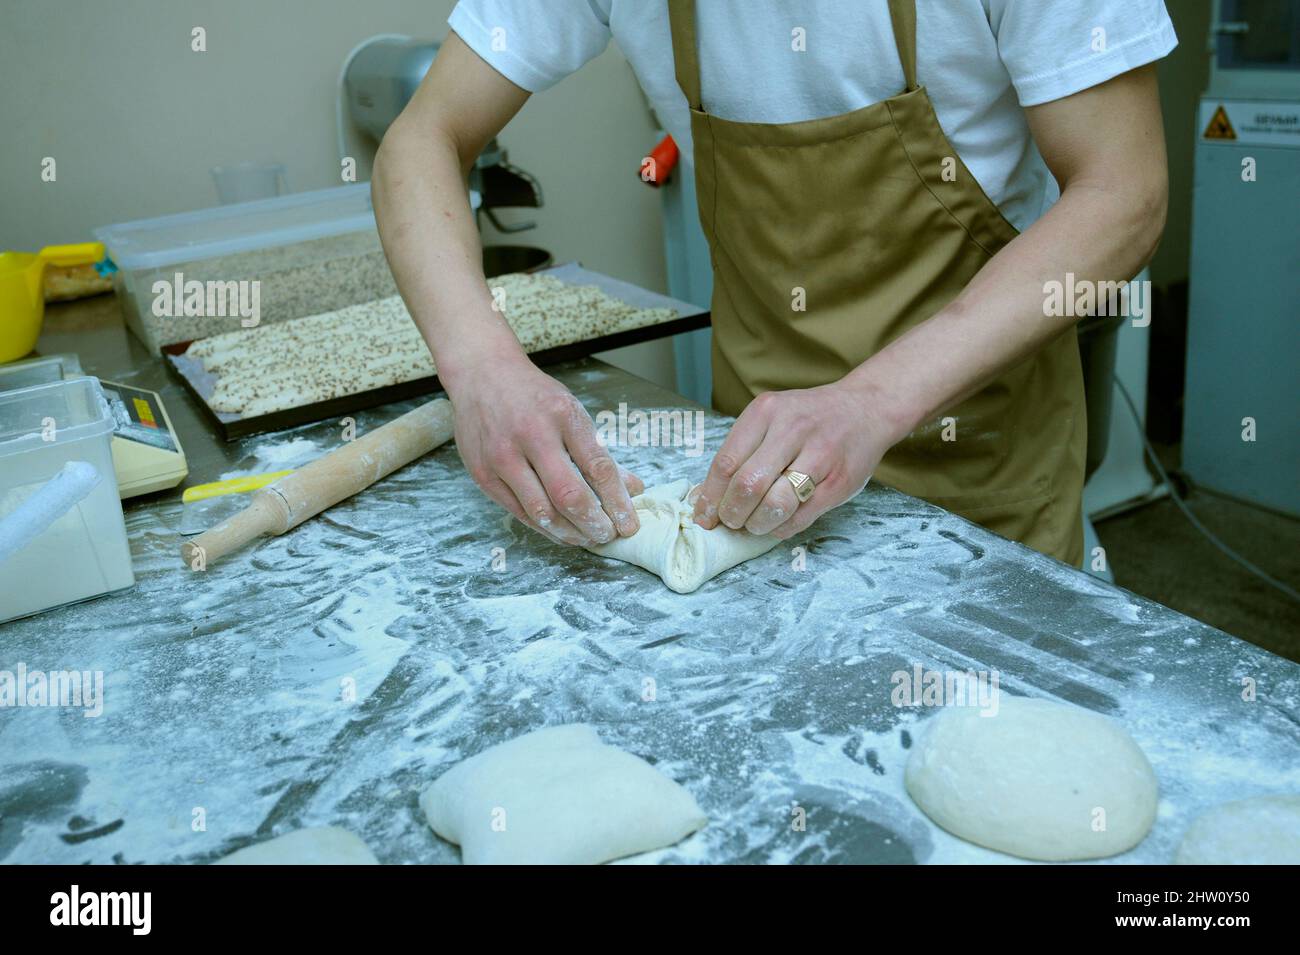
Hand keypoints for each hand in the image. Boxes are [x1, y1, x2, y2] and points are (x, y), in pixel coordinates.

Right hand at [449, 354, 642, 545]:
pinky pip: (519, 512)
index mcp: (562, 415)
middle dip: (594, 524)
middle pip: (569, 495)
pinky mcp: (483, 474)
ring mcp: (502, 457)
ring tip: (587, 538)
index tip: (629, 523)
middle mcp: (531, 435)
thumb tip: (632, 488)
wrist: (482, 374)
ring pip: (542, 512)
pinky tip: (561, 532)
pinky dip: (544, 528)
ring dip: (570, 533)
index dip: (617, 502)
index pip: (598, 468)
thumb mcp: (571, 411)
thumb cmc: (533, 395)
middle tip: (608, 535)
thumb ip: (598, 452)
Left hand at [691, 380, 901, 539]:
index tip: (703, 515)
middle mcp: (792, 430)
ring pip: (775, 505)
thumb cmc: (808, 417)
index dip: (710, 497)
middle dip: (731, 513)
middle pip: (748, 486)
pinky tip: (776, 524)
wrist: (866, 408)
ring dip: (756, 524)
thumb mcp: (772, 416)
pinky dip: (781, 528)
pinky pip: (801, 517)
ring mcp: (819, 456)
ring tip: (752, 524)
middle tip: (729, 521)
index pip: (726, 463)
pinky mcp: (839, 482)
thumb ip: (742, 450)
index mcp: (766, 412)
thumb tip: (705, 496)